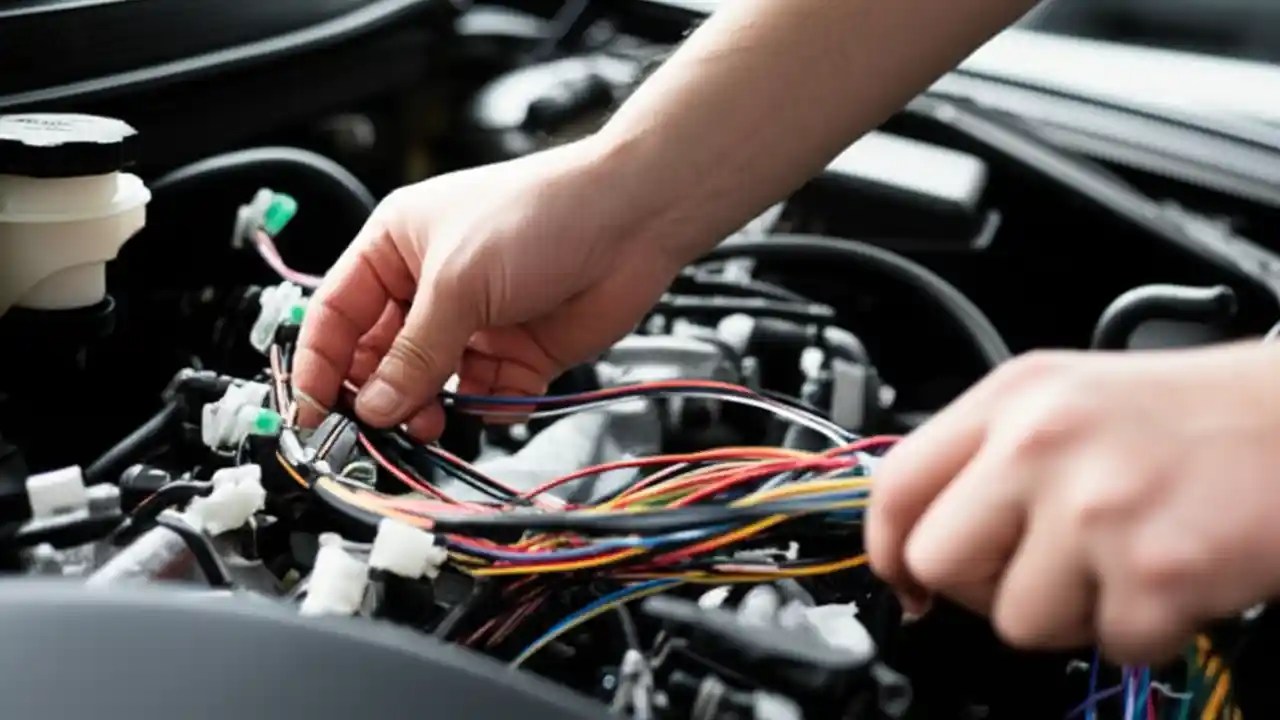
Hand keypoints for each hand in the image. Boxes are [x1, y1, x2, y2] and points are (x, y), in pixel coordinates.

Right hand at [292, 138, 704, 437]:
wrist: (632, 220)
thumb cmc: (541, 214)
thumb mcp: (458, 283)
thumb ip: (413, 353)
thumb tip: (374, 408)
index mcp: (395, 248)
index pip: (336, 315)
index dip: (320, 365)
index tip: (311, 413)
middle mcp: (430, 286)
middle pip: (380, 358)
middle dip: (379, 395)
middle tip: (379, 429)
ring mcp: (475, 321)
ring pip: (432, 385)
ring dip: (429, 408)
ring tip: (432, 421)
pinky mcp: (518, 351)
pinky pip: (486, 396)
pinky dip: (488, 407)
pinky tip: (496, 400)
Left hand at [867, 343, 1279, 661]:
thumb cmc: (1192, 417)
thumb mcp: (1066, 398)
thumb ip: (987, 457)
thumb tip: (918, 538)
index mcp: (1012, 398)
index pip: (896, 485)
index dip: (887, 547)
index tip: (905, 578)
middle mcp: (1040, 443)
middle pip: (938, 563)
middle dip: (984, 587)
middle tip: (1041, 570)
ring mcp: (1095, 506)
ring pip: (1016, 621)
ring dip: (1070, 613)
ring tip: (1121, 563)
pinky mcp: (1155, 568)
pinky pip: (1108, 644)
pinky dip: (1143, 630)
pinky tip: (1170, 576)